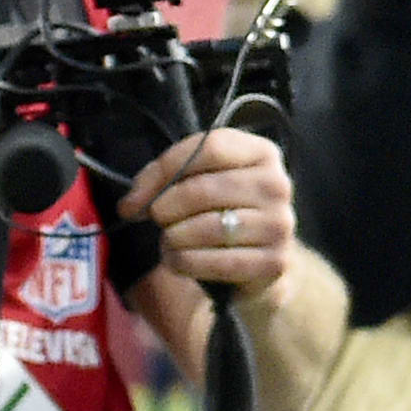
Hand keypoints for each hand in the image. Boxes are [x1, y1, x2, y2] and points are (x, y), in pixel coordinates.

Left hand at [117, 124, 298, 296]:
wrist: (262, 259)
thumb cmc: (223, 212)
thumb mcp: (200, 181)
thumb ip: (163, 178)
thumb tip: (131, 204)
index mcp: (262, 153)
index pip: (210, 147)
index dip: (165, 169)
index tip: (137, 195)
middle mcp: (277, 185)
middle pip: (203, 190)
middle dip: (164, 208)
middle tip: (156, 220)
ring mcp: (279, 225)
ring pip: (206, 228)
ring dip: (173, 239)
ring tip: (170, 241)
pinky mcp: (274, 262)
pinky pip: (213, 263)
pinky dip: (184, 263)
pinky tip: (179, 260)